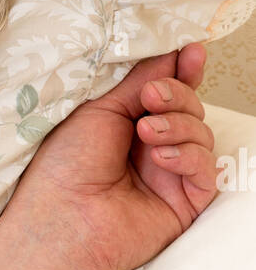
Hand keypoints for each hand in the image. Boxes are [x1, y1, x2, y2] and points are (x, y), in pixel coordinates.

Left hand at [8, 43, 217, 269]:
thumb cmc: (66, 166)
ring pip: (201, 134)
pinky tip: (160, 159)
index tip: (190, 51)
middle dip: (177, 95)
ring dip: (178, 125)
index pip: (168, 93)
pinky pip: (206, 170)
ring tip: (145, 133)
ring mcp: (169, 176)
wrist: (62, 218)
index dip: (182, 71)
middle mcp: (152, 148)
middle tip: (151, 98)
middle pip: (191, 108)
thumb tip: (169, 52)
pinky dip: (188, 156)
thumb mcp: (99, 109)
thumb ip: (137, 82)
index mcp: (129, 124)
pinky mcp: (184, 203)